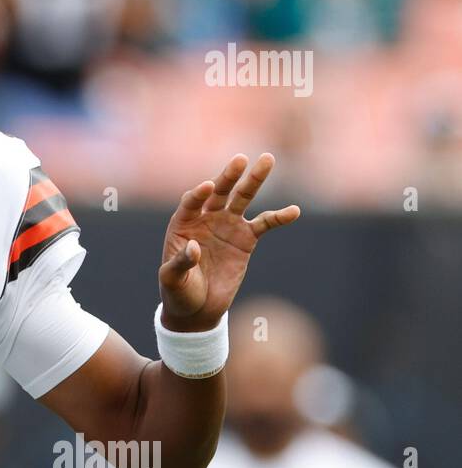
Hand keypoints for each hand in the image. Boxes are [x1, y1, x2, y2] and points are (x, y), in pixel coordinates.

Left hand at [159, 153, 299, 331]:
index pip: (191, 202)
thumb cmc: (179, 291)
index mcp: (183, 223)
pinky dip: (279, 217)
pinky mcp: (246, 239)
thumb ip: (181, 263)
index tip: (207, 187)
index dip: (198, 194)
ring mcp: (227, 225)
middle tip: (240, 159)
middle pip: (219, 192)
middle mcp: (205, 218)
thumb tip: (194, 248)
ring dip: (255, 180)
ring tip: (267, 160)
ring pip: (243, 198)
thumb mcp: (172, 280)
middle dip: (229, 176)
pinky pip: (265, 223)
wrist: (198, 308)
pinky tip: (294, 210)